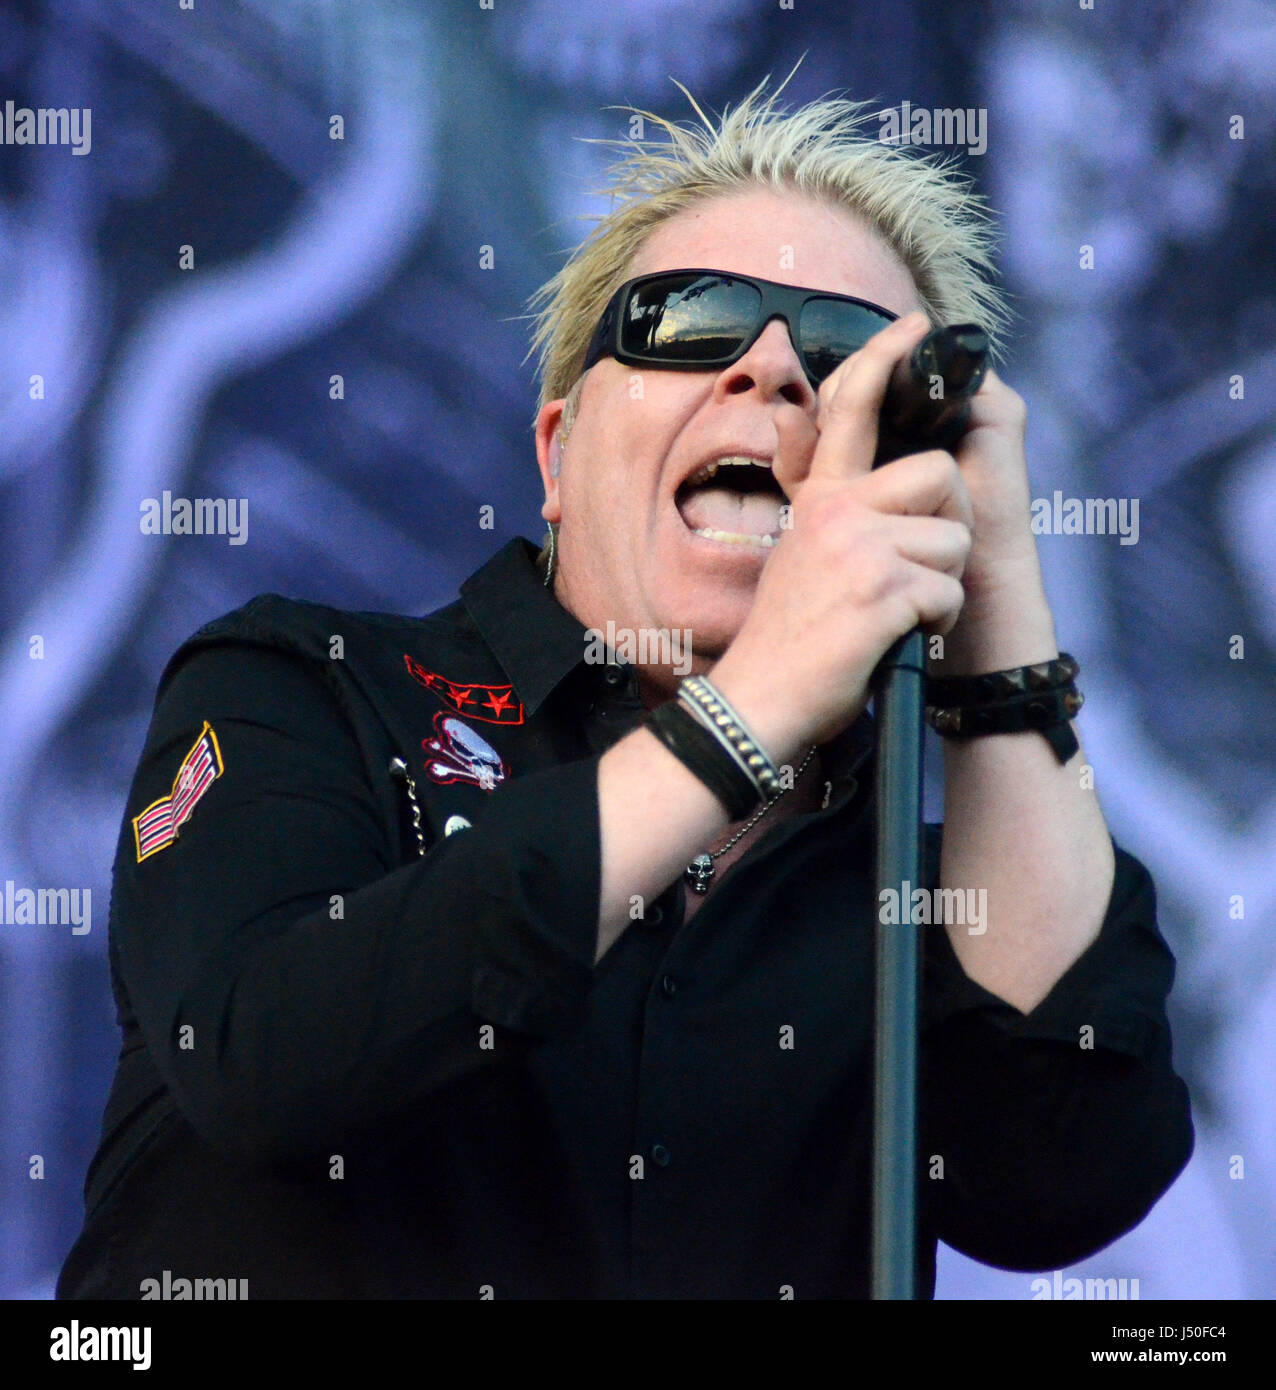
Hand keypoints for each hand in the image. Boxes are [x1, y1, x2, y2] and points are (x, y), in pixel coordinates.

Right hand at [710, 311, 975, 758]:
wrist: (759, 700)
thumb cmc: (785, 639)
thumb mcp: (796, 554)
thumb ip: (828, 513)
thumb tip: (853, 488)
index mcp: (817, 498)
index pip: (849, 409)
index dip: (884, 359)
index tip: (912, 326)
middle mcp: (836, 510)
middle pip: (940, 474)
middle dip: (949, 524)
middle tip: (918, 568)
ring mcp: (859, 547)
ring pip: (954, 540)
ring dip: (942, 586)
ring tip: (898, 614)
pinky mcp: (882, 590)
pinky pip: (948, 591)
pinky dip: (937, 623)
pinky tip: (899, 637)